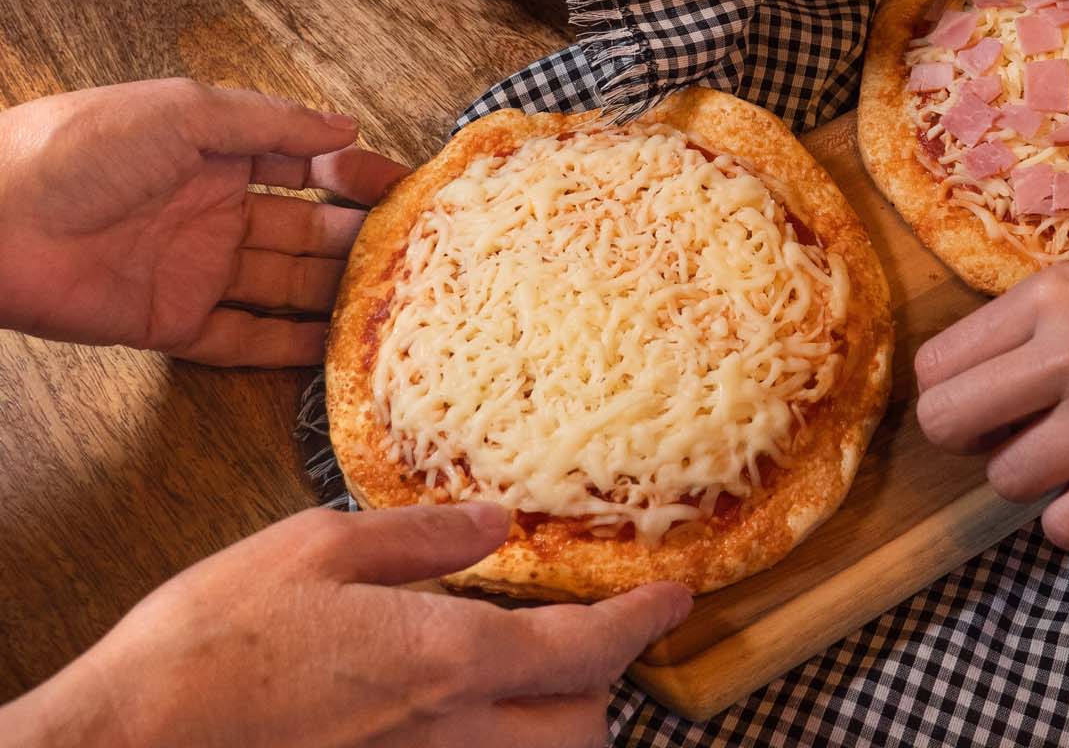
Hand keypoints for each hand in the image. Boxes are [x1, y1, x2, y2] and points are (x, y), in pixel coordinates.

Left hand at [0, 78, 406, 363]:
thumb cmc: (79, 148)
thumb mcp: (185, 113)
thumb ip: (271, 124)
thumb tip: (347, 128)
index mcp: (218, 153)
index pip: (307, 166)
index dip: (356, 175)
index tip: (405, 189)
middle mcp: (215, 211)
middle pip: (306, 229)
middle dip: (359, 238)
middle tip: (417, 252)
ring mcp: (195, 269)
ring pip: (285, 284)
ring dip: (335, 291)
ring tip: (395, 300)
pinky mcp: (171, 323)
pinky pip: (241, 338)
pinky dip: (286, 347)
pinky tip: (333, 348)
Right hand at [2, 504, 690, 747]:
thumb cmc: (210, 644)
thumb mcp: (317, 549)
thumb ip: (420, 539)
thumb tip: (495, 524)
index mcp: (443, 659)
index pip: (584, 649)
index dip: (643, 621)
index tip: (675, 597)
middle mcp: (448, 740)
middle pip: (582, 734)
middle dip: (603, 688)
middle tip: (586, 640)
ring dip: (554, 729)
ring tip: (527, 682)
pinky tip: (457, 719)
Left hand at [915, 172, 1068, 547]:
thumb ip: (1059, 322)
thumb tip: (1009, 377)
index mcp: (1052, 292)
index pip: (937, 365)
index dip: (955, 394)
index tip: (991, 404)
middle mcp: (1067, 349)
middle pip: (944, 422)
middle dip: (972, 441)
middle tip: (1020, 439)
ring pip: (1005, 480)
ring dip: (1035, 483)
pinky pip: (1068, 527)